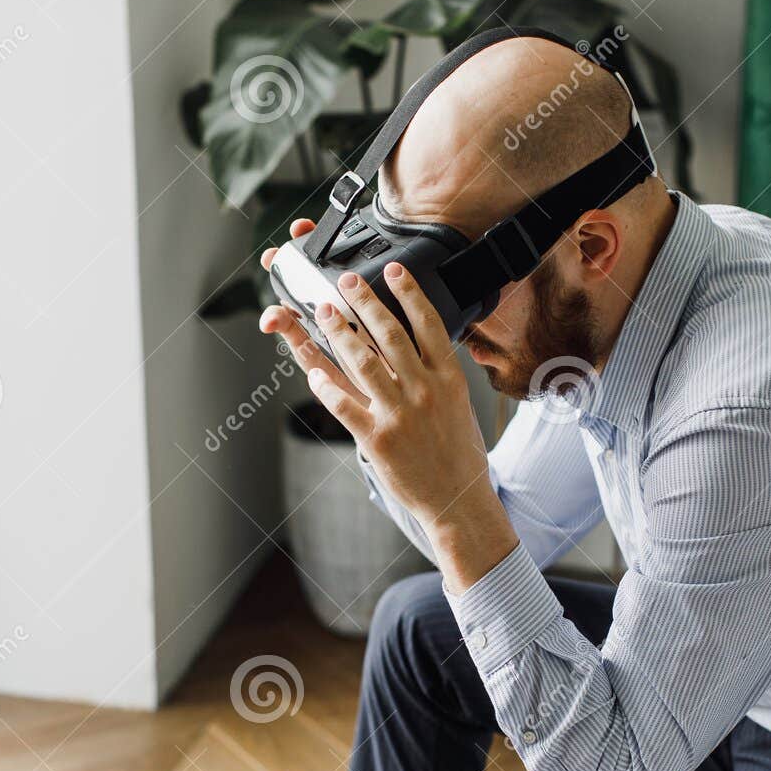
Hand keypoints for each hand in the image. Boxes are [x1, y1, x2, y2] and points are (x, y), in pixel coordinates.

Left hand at [259, 222, 517, 588]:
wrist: (457, 500)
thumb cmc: (458, 454)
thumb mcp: (459, 405)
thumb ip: (438, 375)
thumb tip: (417, 346)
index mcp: (448, 379)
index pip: (428, 324)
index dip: (408, 293)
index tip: (393, 269)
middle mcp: (425, 391)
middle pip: (390, 334)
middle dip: (365, 302)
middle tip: (346, 282)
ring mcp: (399, 414)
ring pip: (362, 361)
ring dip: (338, 332)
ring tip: (324, 311)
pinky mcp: (376, 438)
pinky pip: (343, 404)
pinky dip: (324, 386)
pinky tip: (311, 371)